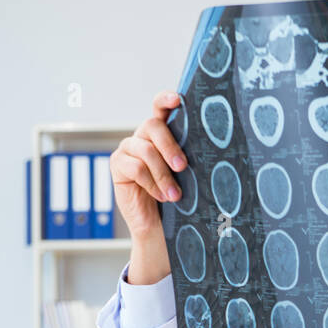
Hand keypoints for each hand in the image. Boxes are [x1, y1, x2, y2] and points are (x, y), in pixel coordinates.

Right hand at [111, 90, 186, 283]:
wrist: (160, 227)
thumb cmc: (178, 199)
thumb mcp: (187, 176)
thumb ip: (188, 156)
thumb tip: (210, 145)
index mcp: (161, 134)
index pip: (160, 108)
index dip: (166, 100)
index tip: (178, 99)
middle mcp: (143, 137)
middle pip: (152, 126)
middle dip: (169, 146)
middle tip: (183, 167)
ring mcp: (128, 149)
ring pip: (145, 150)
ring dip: (162, 174)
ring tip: (175, 195)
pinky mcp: (117, 165)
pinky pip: (134, 168)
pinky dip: (151, 184)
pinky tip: (161, 197)